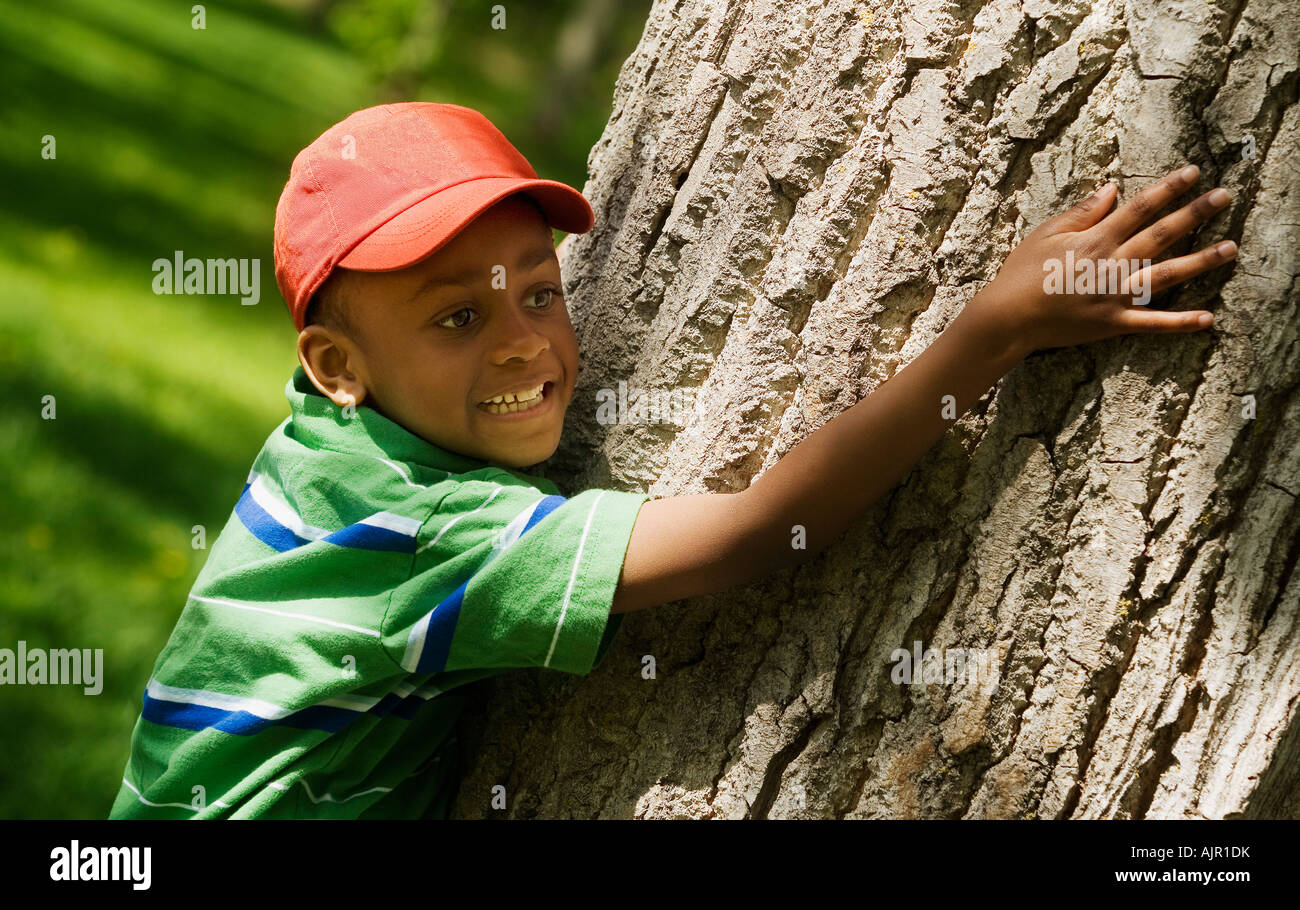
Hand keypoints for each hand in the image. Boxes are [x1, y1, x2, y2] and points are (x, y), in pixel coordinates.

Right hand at [970, 164, 1237, 359]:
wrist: (1007, 318)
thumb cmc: (1021, 273)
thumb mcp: (1045, 234)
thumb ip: (1082, 212)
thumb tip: (1112, 189)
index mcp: (1095, 239)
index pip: (1139, 208)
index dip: (1168, 188)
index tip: (1193, 173)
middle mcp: (1111, 264)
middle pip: (1161, 234)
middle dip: (1194, 214)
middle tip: (1224, 197)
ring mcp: (1114, 296)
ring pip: (1165, 275)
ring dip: (1200, 261)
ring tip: (1230, 248)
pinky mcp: (1112, 324)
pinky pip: (1151, 324)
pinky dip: (1179, 322)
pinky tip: (1207, 318)